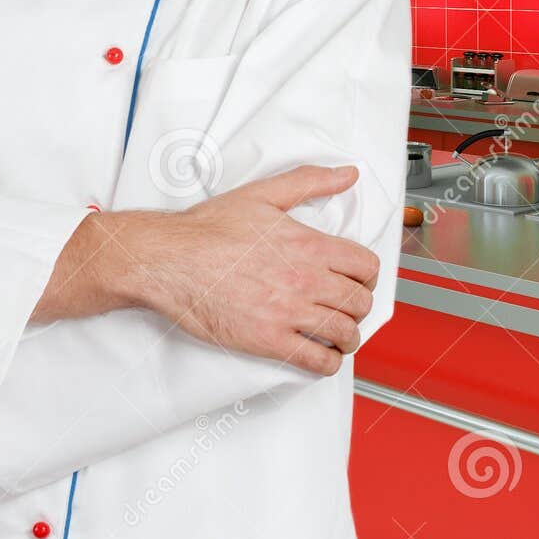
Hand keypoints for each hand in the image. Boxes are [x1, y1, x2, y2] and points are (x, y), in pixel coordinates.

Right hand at [54, 165, 380, 376]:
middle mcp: (305, 279)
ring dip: (348, 337)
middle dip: (359, 307)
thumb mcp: (263, 194)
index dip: (368, 276)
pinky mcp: (268, 340)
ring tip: (339, 336)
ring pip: (344, 333)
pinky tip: (323, 357)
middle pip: (360, 302)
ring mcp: (288, 312)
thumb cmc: (208, 228)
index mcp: (308, 244)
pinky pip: (316, 360)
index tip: (360, 281)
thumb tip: (347, 174)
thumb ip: (310, 182)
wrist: (169, 259)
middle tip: (348, 309)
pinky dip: (328, 363)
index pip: (366, 266)